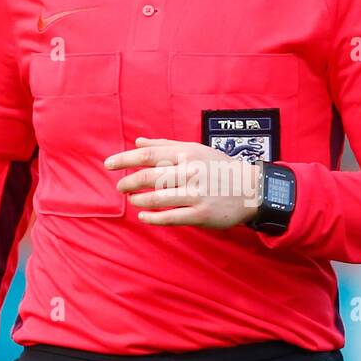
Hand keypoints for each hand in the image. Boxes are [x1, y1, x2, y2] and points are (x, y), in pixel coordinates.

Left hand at [105, 137, 260, 228]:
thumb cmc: (219, 168)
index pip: (149, 155)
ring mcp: (196, 194)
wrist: (251, 189)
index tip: (109, 164)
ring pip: (158, 198)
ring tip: (133, 200)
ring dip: (140, 200)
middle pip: (150, 176)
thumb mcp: (196, 150)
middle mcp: (191, 172)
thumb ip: (165, 145)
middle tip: (120, 186)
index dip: (125, 159)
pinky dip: (153, 217)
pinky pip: (171, 218)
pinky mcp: (201, 214)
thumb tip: (138, 142)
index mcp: (188, 154)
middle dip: (129, 182)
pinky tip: (143, 216)